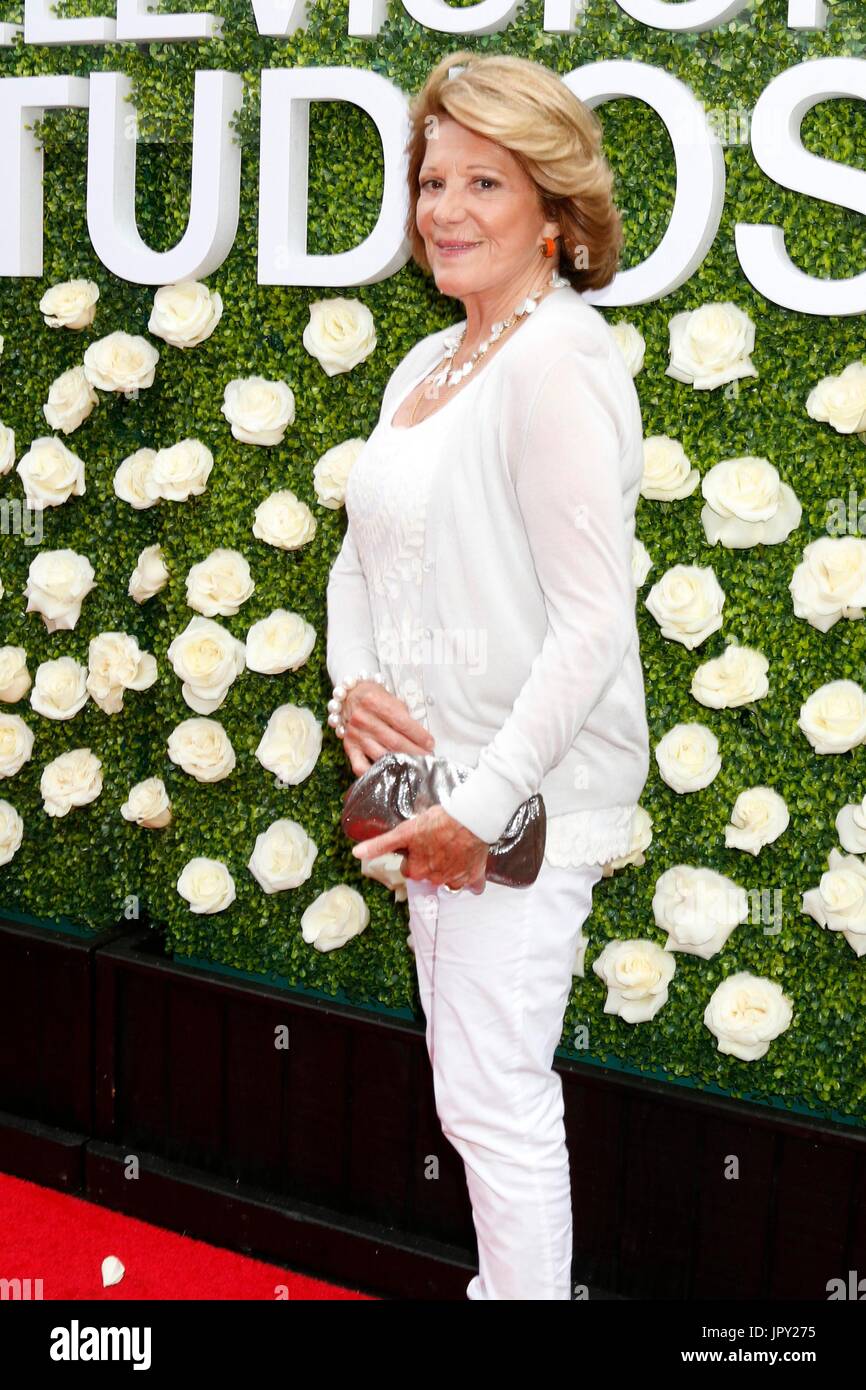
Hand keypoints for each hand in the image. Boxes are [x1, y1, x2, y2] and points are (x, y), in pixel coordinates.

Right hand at [340, 679, 434, 776]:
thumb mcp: (390, 697)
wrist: (348, 696)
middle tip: (427, 758)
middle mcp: (362, 719)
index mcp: (374, 702)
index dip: (419, 736)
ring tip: (414, 766)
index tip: (430, 744)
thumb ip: (404, 714)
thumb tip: (421, 736)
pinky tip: (388, 773)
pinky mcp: (349, 747)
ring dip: (400, 764)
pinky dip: (374, 773)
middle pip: (394, 742)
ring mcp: (355, 735)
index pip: (402, 723)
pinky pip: (360, 766)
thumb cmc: (373, 697)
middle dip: (414, 752)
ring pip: (381, 756)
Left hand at [352, 803, 488, 892]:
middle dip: (430, 862)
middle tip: (436, 842)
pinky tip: (469, 867)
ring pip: (449, 880)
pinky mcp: (474, 875)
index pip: (409, 869)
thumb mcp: (403, 831)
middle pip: (428, 874)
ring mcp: (456, 879)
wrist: (469, 818)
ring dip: (449, 869)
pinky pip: (473, 886)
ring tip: (452, 849)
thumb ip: (380, 845)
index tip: (418, 843)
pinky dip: (471, 880)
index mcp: (417, 872)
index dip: (413, 855)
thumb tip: (356, 853)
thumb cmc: (436, 823)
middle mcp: (435, 880)